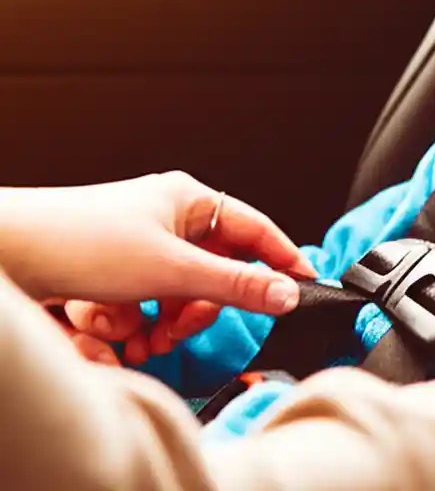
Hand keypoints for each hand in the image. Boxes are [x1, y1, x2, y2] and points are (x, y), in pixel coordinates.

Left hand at [0, 172, 315, 363]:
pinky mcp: (112, 275)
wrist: (8, 252)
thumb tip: (287, 294)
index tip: (304, 287)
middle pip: (215, 272)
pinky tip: (110, 330)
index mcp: (188, 200)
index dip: (281, 259)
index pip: (255, 229)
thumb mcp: (172, 268)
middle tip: (187, 324)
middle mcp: (166, 220)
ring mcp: (138, 248)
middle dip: (200, 308)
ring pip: (178, 295)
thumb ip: (235, 285)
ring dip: (162, 323)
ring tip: (139, 335)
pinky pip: (144, 305)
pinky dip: (132, 324)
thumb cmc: (80, 239)